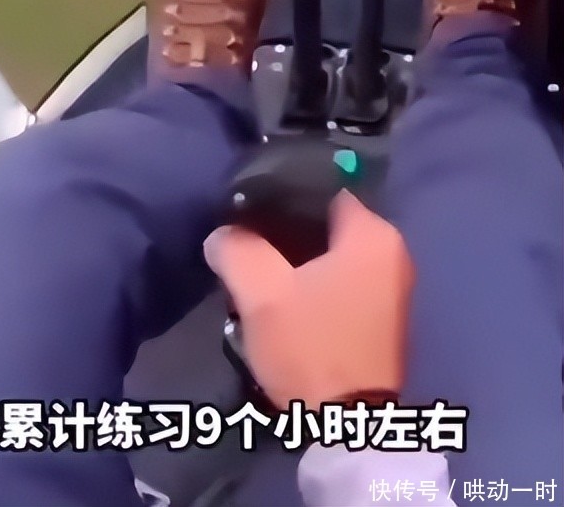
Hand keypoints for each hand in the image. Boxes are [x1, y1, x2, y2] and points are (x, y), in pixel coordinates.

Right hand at [204, 190, 414, 409]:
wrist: (348, 426)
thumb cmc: (311, 345)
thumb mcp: (262, 292)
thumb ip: (236, 249)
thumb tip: (222, 235)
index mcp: (373, 236)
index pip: (322, 189)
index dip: (280, 195)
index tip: (246, 207)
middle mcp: (392, 253)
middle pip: (324, 223)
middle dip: (282, 232)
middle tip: (244, 242)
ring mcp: (391, 287)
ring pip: (329, 255)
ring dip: (293, 261)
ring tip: (256, 272)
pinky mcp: (380, 316)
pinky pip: (339, 281)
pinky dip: (311, 284)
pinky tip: (281, 299)